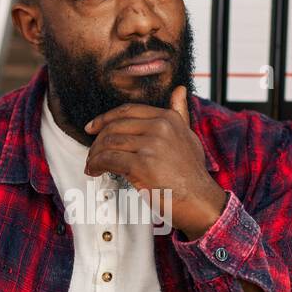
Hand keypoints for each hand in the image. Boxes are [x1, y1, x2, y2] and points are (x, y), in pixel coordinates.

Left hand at [83, 85, 226, 238]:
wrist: (200, 201)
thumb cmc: (192, 174)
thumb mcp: (189, 136)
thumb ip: (179, 113)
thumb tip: (179, 90)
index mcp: (168, 118)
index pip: (128, 111)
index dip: (105, 118)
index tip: (92, 127)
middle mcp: (160, 127)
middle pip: (115, 126)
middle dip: (98, 140)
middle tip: (92, 152)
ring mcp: (151, 145)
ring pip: (110, 142)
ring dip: (95, 154)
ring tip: (92, 164)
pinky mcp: (142, 164)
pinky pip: (109, 159)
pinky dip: (96, 165)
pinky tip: (95, 171)